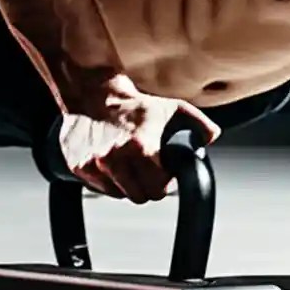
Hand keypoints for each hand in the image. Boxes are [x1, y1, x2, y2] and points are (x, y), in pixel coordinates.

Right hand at [58, 78, 220, 203]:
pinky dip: (107, 181)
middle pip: (140, 196)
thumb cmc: (132, 104)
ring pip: (119, 194)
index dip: (164, 182)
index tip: (163, 174)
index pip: (159, 188)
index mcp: (141, 147)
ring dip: (127, 185)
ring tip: (129, 165)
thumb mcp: (171, 108)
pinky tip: (112, 164)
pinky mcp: (78, 167)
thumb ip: (197, 123)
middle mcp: (116, 158)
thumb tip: (211, 136)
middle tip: (147, 172)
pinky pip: (100, 188)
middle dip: (147, 186)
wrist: (92, 93)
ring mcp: (94, 164)